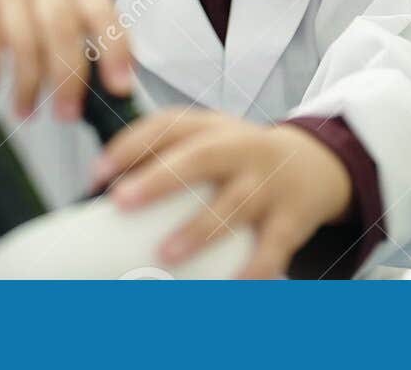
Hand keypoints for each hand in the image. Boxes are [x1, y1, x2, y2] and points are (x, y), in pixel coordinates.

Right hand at [0, 0, 133, 118]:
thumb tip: (105, 89)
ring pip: (23, 42)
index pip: (101, 11)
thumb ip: (73, 28)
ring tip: (26, 113)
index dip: (115, 49)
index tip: (120, 88)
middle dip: (67, 80)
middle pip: (62, 31)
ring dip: (27, 86)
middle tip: (66, 116)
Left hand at [92, 109, 353, 278]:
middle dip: (158, 180)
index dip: (130, 146)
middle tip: (122, 201)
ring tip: (165, 253)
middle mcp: (239, 149)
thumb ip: (164, 158)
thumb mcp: (207, 141)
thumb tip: (104, 198)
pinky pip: (273, 245)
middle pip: (200, 157)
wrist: (312, 164)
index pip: (166, 126)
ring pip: (234, 203)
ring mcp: (267, 182)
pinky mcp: (291, 216)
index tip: (98, 173)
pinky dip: (254, 267)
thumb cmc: (239, 159)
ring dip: (199, 229)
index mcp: (210, 127)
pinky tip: (232, 284)